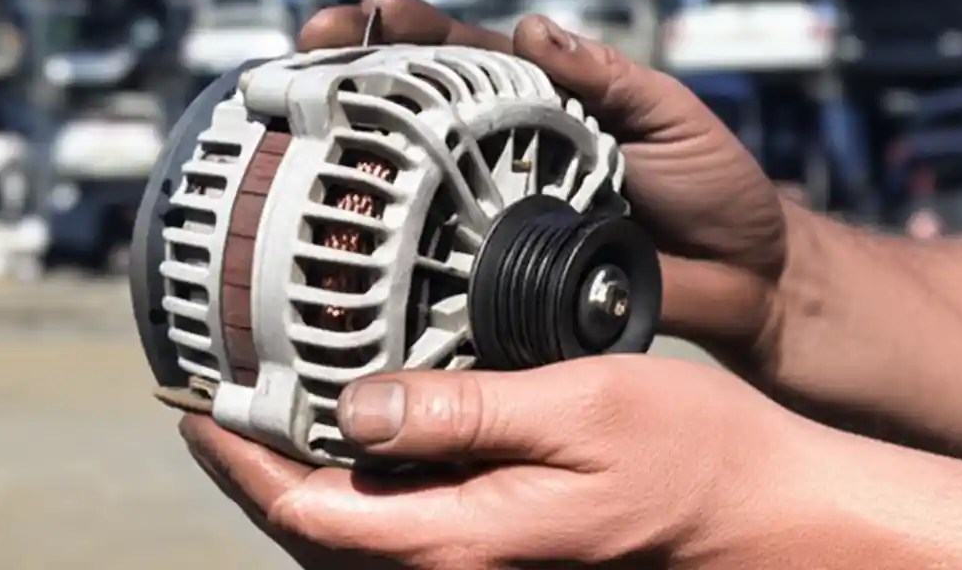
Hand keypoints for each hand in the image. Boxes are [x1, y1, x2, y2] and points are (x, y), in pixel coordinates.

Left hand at [182, 356, 829, 568]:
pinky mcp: (497, 557)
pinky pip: (395, 537)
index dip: (240, 459)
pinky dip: (351, 498)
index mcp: (458, 538)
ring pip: (349, 543)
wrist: (763, 519)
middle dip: (251, 477)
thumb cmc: (688, 459)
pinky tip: (353, 450)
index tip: (198, 407)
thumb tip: (355, 407)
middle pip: (312, 534)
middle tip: (212, 412)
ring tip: (261, 425)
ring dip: (295, 488)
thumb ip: (462, 412)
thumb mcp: (578, 410)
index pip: (305, 507)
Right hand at [297, 0, 791, 368]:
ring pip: (420, 184)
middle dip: (358, 81)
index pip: (464, 58)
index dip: (412, 32)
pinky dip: (402, 252)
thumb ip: (609, 77)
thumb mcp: (670, 115)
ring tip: (305, 134)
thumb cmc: (715, 187)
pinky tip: (356, 240)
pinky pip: (449, 261)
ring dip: (361, 160)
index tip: (363, 9)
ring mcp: (499, 215)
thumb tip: (537, 29)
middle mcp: (508, 155)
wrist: (747, 283)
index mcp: (543, 105)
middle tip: (303, 57)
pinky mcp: (506, 275)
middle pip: (420, 114)